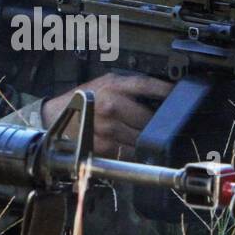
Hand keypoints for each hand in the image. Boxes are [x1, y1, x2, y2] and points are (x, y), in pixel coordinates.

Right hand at [41, 74, 173, 159]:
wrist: (56, 116)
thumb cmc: (83, 98)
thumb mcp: (105, 82)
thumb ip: (128, 86)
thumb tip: (157, 94)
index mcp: (113, 86)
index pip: (146, 86)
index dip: (165, 90)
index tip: (178, 94)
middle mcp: (111, 106)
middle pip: (149, 118)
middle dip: (157, 122)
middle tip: (162, 123)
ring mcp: (108, 128)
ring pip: (142, 137)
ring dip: (148, 139)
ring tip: (147, 135)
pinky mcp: (104, 147)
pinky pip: (130, 151)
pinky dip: (136, 151)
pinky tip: (133, 145)